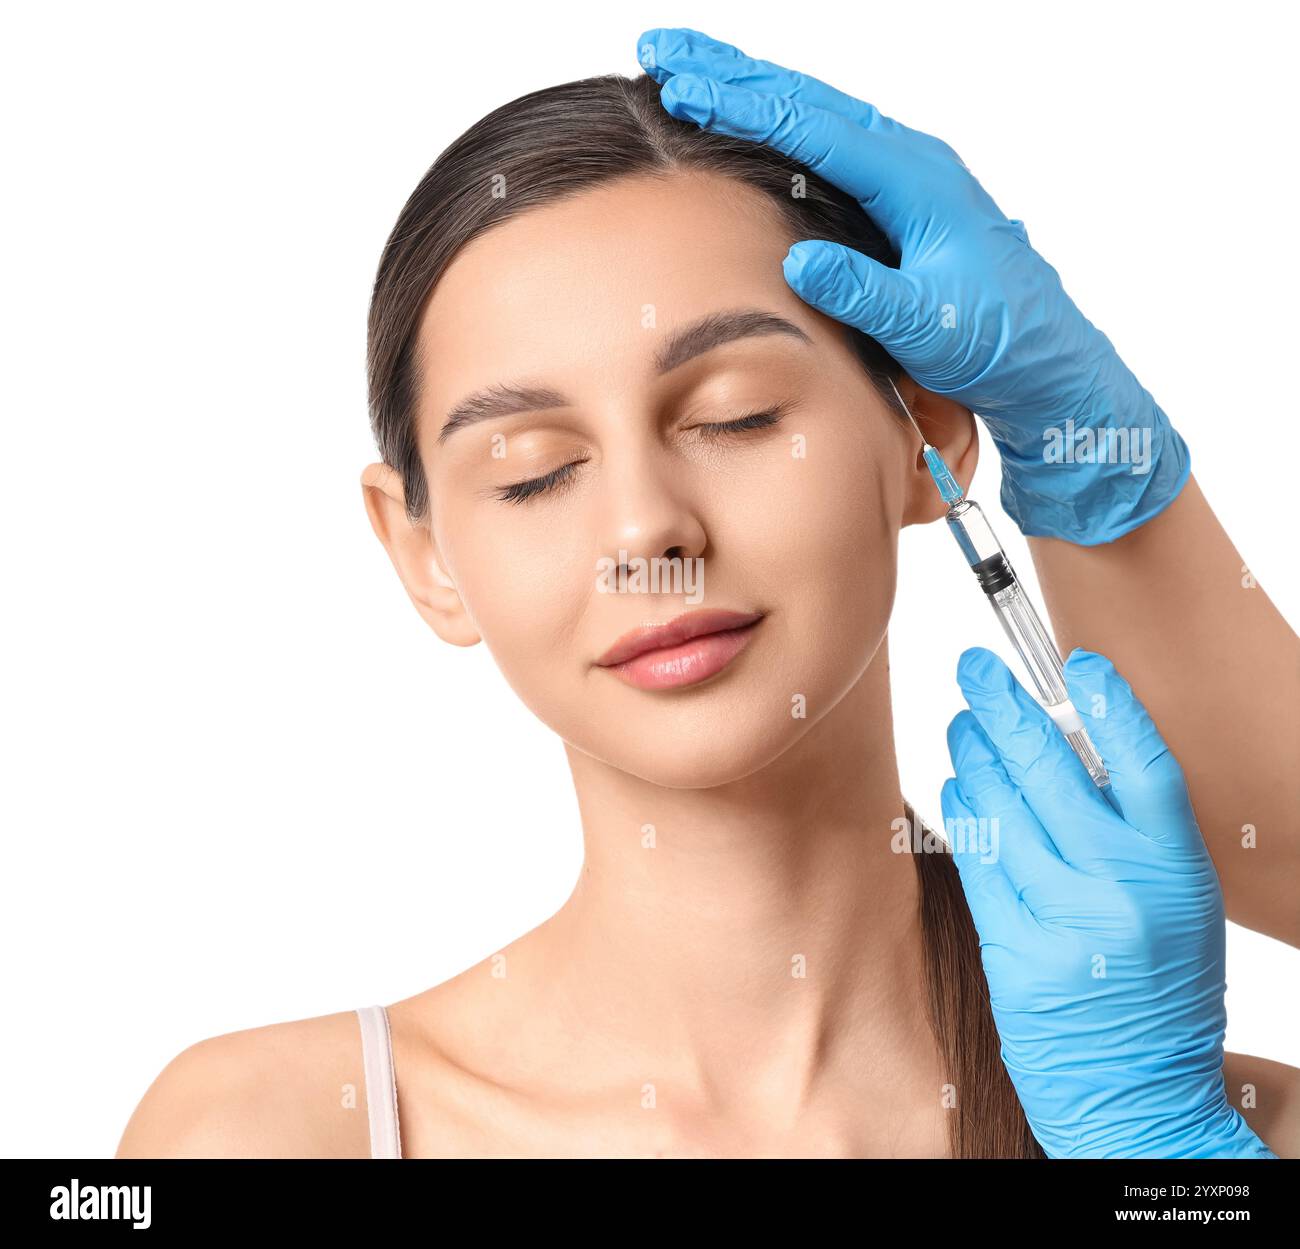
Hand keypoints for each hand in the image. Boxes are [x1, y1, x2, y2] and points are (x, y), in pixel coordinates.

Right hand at [635, 27, 1190, 545]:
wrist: (1043, 355)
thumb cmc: (996, 339)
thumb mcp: (931, 326)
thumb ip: (867, 293)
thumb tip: (801, 259)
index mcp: (914, 178)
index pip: (813, 128)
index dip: (744, 106)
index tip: (682, 87)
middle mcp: (908, 159)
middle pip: (806, 98)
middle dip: (729, 70)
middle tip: (658, 49)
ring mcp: (903, 172)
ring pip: (814, 111)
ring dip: (748, 87)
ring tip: (685, 71)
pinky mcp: (895, 196)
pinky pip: (825, 142)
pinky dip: (778, 121)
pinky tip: (748, 119)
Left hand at [939, 645, 1273, 1157]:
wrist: (1139, 1095)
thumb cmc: (1158, 988)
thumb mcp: (1176, 903)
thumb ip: (1132, 831)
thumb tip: (1071, 745)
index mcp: (1176, 870)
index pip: (1144, 764)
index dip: (1110, 704)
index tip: (1075, 662)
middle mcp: (1122, 889)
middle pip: (1052, 769)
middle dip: (1004, 706)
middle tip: (975, 669)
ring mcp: (1064, 921)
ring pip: (1001, 807)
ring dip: (974, 755)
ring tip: (963, 727)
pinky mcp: (1013, 953)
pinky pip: (978, 862)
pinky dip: (964, 815)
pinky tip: (957, 789)